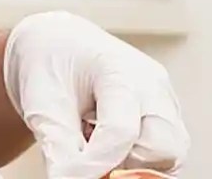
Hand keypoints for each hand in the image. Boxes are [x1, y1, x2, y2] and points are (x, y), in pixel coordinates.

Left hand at [2, 12, 188, 178]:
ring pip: (170, 156)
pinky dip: (136, 162)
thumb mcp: (41, 102)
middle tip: (86, 160)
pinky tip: (106, 147)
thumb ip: (58, 143)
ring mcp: (166, 102)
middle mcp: (153, 86)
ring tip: (93, 146)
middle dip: (125, 164)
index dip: (95, 164)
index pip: (121, 130)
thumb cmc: (48, 65)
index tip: (66, 176)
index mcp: (120, 70)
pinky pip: (165, 156)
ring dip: (132, 165)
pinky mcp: (168, 119)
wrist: (57, 46)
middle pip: (164, 146)